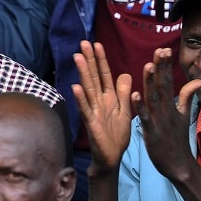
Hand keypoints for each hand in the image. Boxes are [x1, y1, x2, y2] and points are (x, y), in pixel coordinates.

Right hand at [71, 40, 132, 175]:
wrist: (112, 157)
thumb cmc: (116, 135)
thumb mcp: (125, 110)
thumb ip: (123, 93)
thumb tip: (125, 73)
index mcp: (108, 98)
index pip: (104, 75)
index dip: (101, 60)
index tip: (97, 44)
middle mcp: (98, 101)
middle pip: (93, 77)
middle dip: (89, 60)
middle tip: (83, 43)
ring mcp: (93, 111)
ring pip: (88, 89)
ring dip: (83, 73)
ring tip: (78, 58)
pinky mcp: (91, 123)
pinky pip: (85, 109)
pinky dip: (80, 98)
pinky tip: (76, 87)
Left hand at [134, 49, 200, 188]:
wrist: (178, 165)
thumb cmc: (177, 138)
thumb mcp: (183, 116)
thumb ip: (186, 96)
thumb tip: (197, 80)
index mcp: (171, 106)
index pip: (168, 82)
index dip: (165, 66)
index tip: (163, 49)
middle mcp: (165, 111)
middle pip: (162, 86)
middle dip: (160, 68)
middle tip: (159, 50)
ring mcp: (159, 121)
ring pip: (154, 99)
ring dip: (151, 82)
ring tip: (148, 66)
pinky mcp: (151, 133)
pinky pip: (145, 118)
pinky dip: (140, 107)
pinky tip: (134, 95)